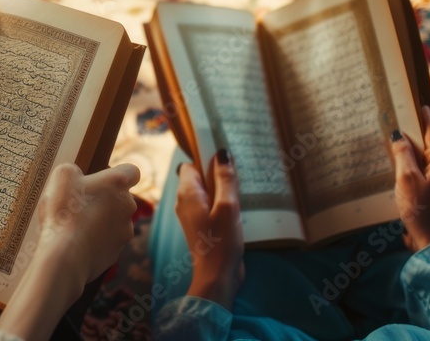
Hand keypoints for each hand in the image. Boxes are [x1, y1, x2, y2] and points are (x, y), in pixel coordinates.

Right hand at [36, 162, 139, 284]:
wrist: (64, 255)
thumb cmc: (64, 210)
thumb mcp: (62, 174)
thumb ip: (76, 170)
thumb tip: (79, 178)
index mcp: (118, 183)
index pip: (132, 171)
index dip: (117, 173)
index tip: (100, 179)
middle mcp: (128, 206)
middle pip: (121, 197)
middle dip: (104, 198)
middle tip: (79, 202)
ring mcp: (124, 231)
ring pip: (114, 220)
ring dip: (99, 220)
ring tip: (74, 224)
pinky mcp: (116, 252)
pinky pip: (106, 241)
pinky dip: (94, 240)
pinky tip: (76, 241)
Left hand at [176, 149, 244, 308]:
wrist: (217, 278)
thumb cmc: (221, 242)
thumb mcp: (228, 207)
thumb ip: (225, 179)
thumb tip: (221, 153)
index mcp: (187, 194)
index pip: (190, 164)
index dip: (206, 158)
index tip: (226, 156)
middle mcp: (185, 202)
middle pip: (199, 177)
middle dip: (217, 172)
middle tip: (240, 169)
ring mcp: (193, 215)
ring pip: (207, 192)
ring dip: (223, 189)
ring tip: (244, 185)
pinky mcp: (203, 226)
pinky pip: (211, 206)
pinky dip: (223, 203)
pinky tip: (241, 205)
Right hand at [391, 105, 429, 251]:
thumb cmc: (419, 207)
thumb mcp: (406, 178)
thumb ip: (403, 154)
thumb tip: (398, 135)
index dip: (424, 116)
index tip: (417, 103)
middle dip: (417, 128)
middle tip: (402, 115)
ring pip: (428, 153)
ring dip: (414, 144)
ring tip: (398, 134)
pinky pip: (426, 164)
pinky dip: (415, 158)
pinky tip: (401, 159)